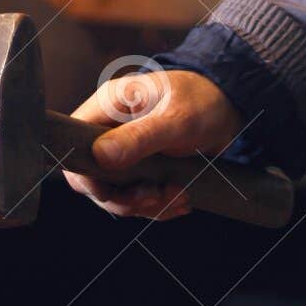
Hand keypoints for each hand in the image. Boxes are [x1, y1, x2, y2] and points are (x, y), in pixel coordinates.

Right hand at [64, 67, 243, 221]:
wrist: (230, 104)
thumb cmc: (203, 100)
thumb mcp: (176, 119)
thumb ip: (140, 137)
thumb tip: (101, 157)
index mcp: (107, 107)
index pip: (75, 150)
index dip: (89, 178)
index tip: (118, 192)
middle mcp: (109, 130)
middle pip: (93, 180)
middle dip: (124, 198)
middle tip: (156, 197)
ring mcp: (124, 150)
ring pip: (117, 193)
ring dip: (147, 204)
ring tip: (177, 195)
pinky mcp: (141, 166)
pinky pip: (137, 196)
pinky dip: (158, 204)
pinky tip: (180, 199)